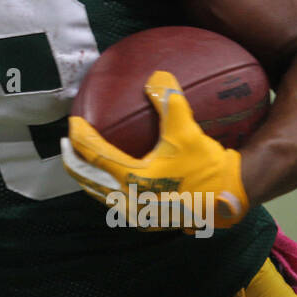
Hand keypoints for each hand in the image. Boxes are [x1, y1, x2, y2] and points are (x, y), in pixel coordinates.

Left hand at [61, 70, 249, 230]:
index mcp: (133, 179)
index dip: (80, 137)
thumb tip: (157, 76)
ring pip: (100, 194)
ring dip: (87, 175)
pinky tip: (107, 176)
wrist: (229, 196)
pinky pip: (114, 202)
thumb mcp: (187, 131)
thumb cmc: (206, 164)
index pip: (94, 155)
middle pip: (88, 179)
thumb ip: (169, 102)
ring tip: (81, 158)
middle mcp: (129, 201)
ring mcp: (137, 215)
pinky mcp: (146, 220)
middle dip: (73, 160)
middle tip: (66, 142)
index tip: (73, 122)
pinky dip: (104, 187)